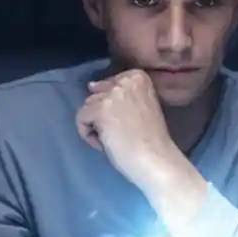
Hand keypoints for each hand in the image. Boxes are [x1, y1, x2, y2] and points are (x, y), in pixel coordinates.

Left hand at [76, 68, 206, 230]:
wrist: (156, 159)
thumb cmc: (151, 138)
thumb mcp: (140, 105)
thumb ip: (120, 94)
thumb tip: (91, 85)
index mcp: (138, 76)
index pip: (109, 83)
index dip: (112, 105)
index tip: (124, 121)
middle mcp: (125, 80)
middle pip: (97, 94)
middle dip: (102, 114)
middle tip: (119, 132)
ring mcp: (112, 94)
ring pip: (87, 106)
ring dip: (96, 125)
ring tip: (113, 140)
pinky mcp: (100, 110)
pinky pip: (81, 118)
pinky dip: (88, 135)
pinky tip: (104, 145)